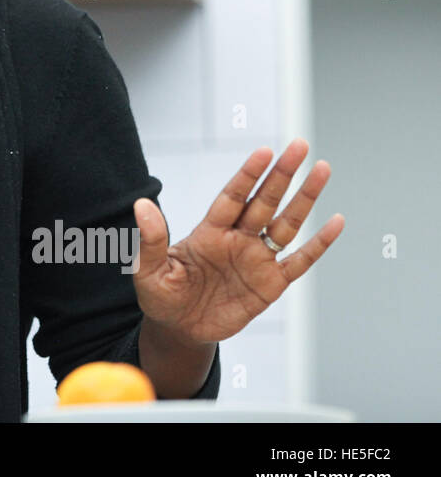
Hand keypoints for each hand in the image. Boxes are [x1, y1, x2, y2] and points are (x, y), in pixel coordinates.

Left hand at [130, 139, 343, 344]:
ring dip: (305, 198)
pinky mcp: (271, 284)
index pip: (232, 196)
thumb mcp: (149, 270)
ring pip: (286, 223)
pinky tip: (335, 222)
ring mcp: (256, 259)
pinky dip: (318, 244)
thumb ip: (152, 239)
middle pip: (264, 200)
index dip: (248, 174)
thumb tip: (141, 205)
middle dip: (282, 174)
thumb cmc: (162, 297)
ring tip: (322, 168)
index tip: (264, 151)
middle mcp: (237, 238)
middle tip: (300, 146)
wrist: (180, 330)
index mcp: (209, 231)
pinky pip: (299, 261)